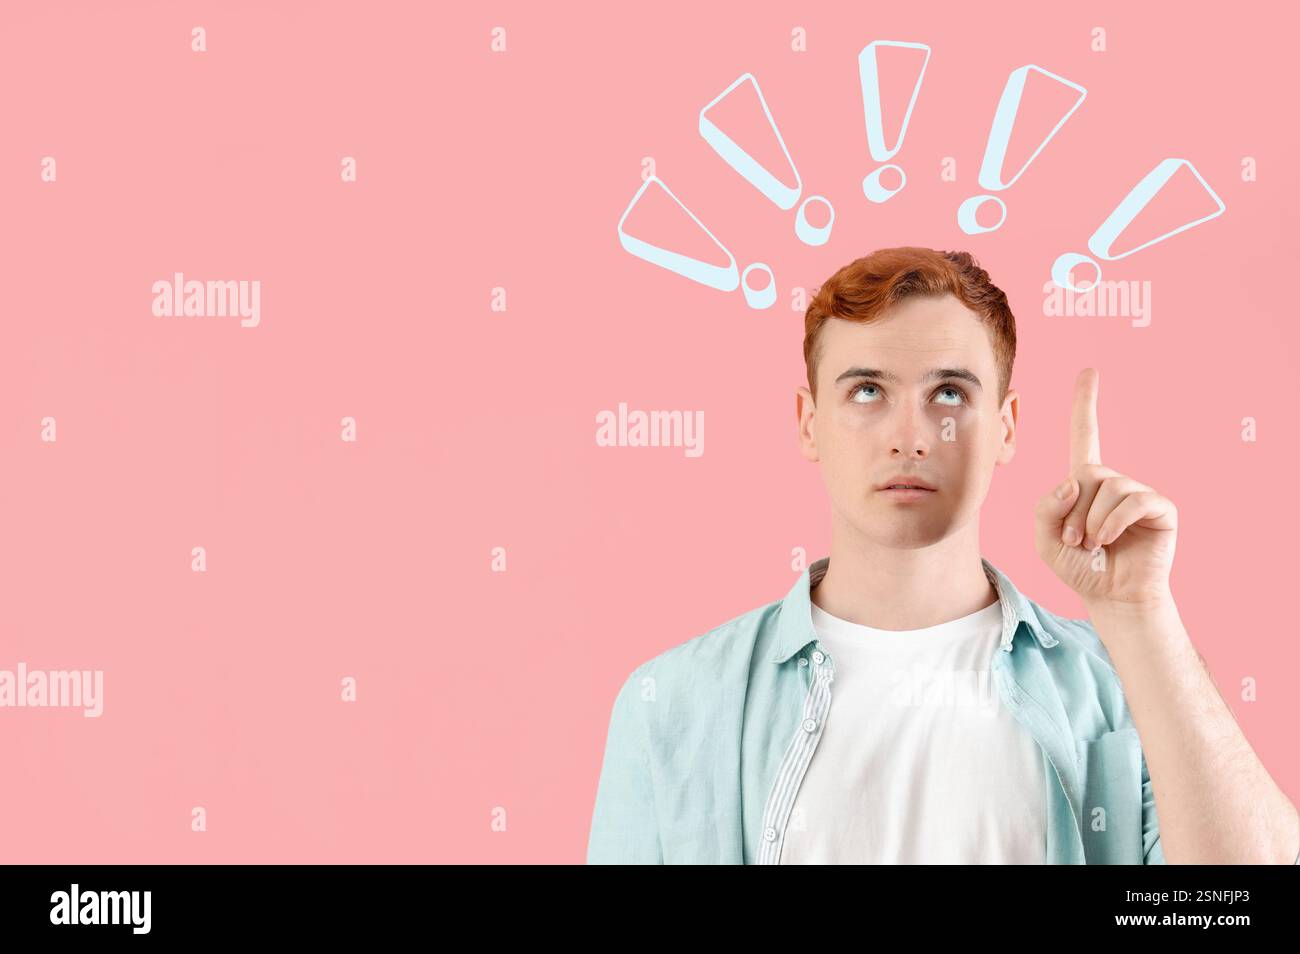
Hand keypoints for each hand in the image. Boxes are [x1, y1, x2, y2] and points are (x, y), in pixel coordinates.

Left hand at [1034, 368, 1177, 609]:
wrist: (1112, 597)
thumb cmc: (1079, 567)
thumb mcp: (1045, 538)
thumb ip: (1045, 508)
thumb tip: (1074, 480)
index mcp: (1085, 483)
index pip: (1084, 435)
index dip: (1085, 404)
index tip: (1090, 371)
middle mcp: (1113, 481)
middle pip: (1086, 472)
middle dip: (1073, 510)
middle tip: (1075, 540)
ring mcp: (1138, 492)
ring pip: (1107, 487)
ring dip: (1092, 522)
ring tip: (1093, 544)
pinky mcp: (1160, 507)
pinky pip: (1132, 501)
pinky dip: (1114, 523)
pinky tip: (1111, 541)